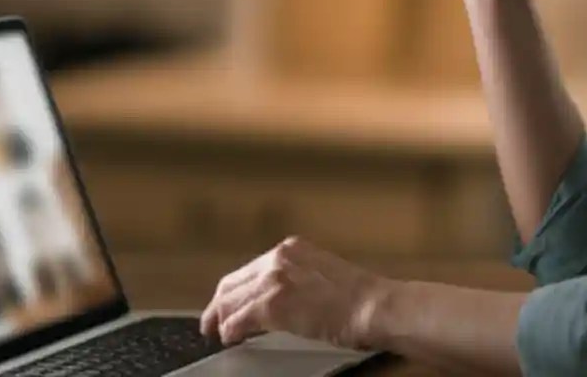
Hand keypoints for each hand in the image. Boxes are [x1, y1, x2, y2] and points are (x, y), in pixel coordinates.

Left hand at [199, 237, 391, 349]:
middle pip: (233, 282)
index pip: (250, 269)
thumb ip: (298, 280)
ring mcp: (274, 279)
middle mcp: (278, 258)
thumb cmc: (361, 298)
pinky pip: (238, 320)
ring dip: (219, 318)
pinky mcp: (272, 304)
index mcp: (291, 249)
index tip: (228, 303)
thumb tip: (280, 299)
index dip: (235, 289)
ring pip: (230, 300)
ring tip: (215, 332)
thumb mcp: (323, 276)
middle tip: (211, 321)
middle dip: (218, 303)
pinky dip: (230, 330)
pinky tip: (230, 338)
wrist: (375, 305)